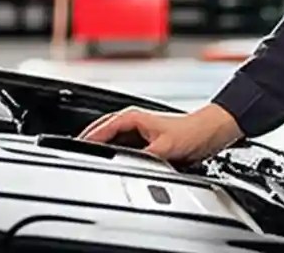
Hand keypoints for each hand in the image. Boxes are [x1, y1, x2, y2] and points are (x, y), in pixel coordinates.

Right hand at [77, 102, 243, 163]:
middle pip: (102, 130)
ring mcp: (139, 130)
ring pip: (111, 137)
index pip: (103, 128)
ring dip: (100, 145)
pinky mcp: (145, 140)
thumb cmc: (191, 133)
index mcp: (133, 118)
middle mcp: (134, 122)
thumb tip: (129, 164)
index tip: (76, 147)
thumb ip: (145, 157)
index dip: (88, 138)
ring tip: (87, 157)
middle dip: (88, 140)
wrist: (209, 133)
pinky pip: (122, 145)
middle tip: (74, 151)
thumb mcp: (164, 149)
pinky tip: (111, 161)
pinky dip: (114, 151)